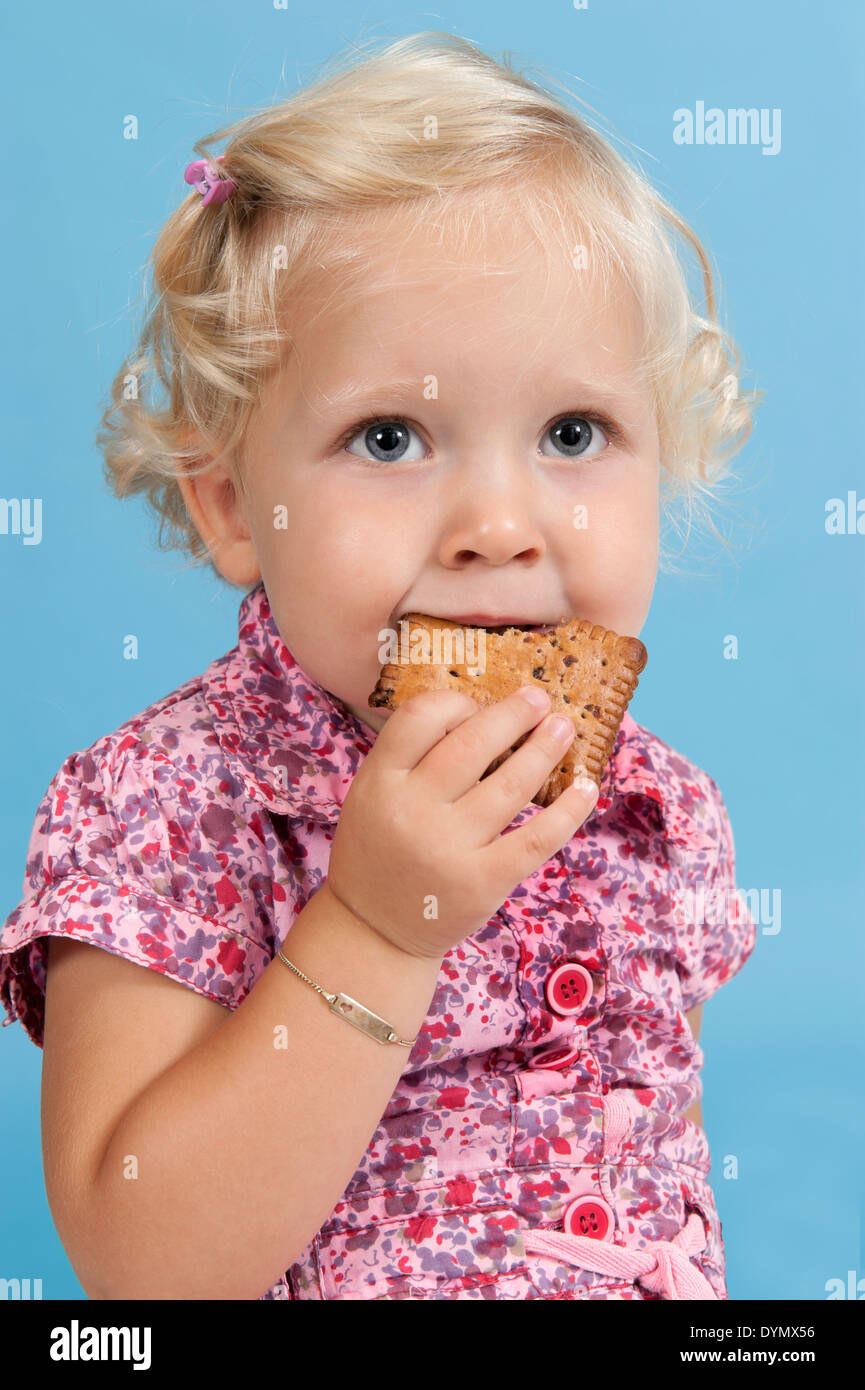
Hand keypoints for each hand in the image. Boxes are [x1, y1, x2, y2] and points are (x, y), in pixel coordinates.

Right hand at [324, 686, 598, 959]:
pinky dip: (567, 810)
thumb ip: (411, 760)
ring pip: (512, 784)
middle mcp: (412, 810)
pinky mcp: (483, 882)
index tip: (477, 705)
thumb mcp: (372, 798)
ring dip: (545, 749)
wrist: (374, 932)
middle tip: (540, 699)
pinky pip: (536, 837)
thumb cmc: (380, 853)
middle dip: (514, 714)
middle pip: (473, 742)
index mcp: (379, 782)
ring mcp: (450, 848)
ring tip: (563, 729)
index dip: (455, 702)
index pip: (419, 717)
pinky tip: (585, 788)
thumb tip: (483, 714)